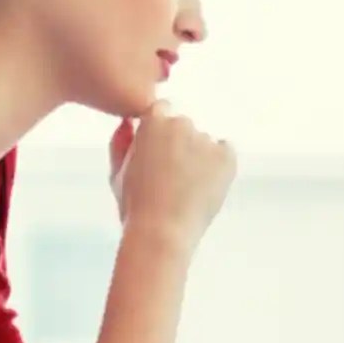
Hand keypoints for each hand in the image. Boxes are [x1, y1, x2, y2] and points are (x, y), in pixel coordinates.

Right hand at [108, 102, 236, 249]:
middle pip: (184, 126)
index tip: (158, 152)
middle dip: (179, 143)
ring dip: (199, 156)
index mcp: (153, 121)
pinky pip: (226, 151)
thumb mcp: (117, 172)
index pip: (162, 110)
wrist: (162, 232)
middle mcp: (181, 124)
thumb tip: (128, 122)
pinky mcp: (226, 157)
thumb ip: (121, 142)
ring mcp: (206, 140)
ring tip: (187, 188)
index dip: (159, 132)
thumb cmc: (135, 206)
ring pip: (204, 142)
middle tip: (171, 175)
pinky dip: (219, 164)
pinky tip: (206, 184)